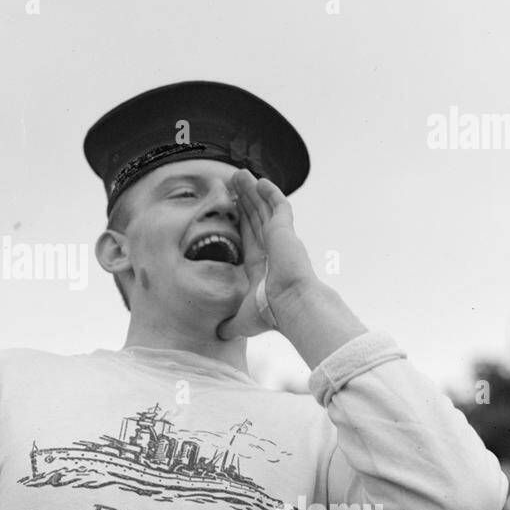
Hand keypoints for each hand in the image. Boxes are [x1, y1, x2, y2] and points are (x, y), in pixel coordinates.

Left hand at [216, 171, 319, 340]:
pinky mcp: (286, 230)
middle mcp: (272, 248)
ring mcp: (280, 238)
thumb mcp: (242, 320)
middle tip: (233, 182)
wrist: (291, 306)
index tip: (232, 209)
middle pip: (255, 217)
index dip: (241, 222)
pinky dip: (270, 192)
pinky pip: (278, 205)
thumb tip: (219, 336)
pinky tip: (259, 180)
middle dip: (245, 199)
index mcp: (262, 265)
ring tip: (239, 174)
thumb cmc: (270, 314)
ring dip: (252, 190)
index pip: (249, 237)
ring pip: (264, 207)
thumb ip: (230, 325)